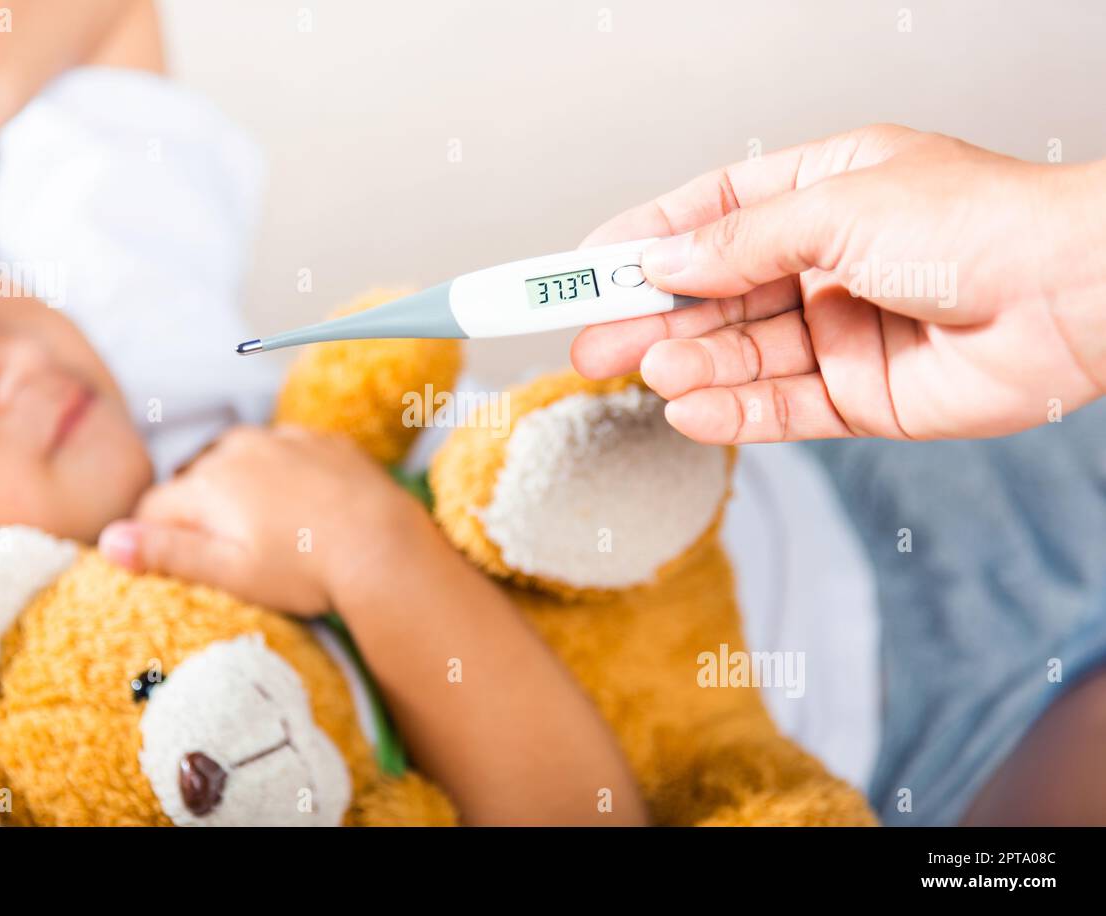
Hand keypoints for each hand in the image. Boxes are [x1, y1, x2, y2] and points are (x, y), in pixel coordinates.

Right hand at [98, 426, 428, 615]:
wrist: (385, 544)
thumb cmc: (306, 569)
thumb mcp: (230, 572)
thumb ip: (166, 553)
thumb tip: (106, 541)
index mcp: (210, 484)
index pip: (154, 506)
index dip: (154, 538)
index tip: (172, 566)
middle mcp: (240, 449)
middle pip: (195, 480)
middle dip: (198, 513)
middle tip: (226, 555)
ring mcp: (284, 439)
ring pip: (239, 460)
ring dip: (238, 488)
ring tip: (264, 532)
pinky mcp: (322, 440)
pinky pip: (284, 451)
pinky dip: (281, 474)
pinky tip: (301, 507)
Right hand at [572, 124, 1105, 441]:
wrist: (1073, 297)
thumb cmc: (980, 224)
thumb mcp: (836, 209)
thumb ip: (739, 245)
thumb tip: (664, 264)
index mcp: (823, 194)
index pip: (710, 217)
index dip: (643, 242)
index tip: (584, 268)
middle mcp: (827, 264)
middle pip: (714, 296)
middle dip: (650, 318)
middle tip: (589, 341)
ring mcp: (842, 333)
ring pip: (741, 356)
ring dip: (687, 365)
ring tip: (643, 370)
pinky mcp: (861, 397)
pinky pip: (780, 407)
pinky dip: (731, 410)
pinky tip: (689, 407)